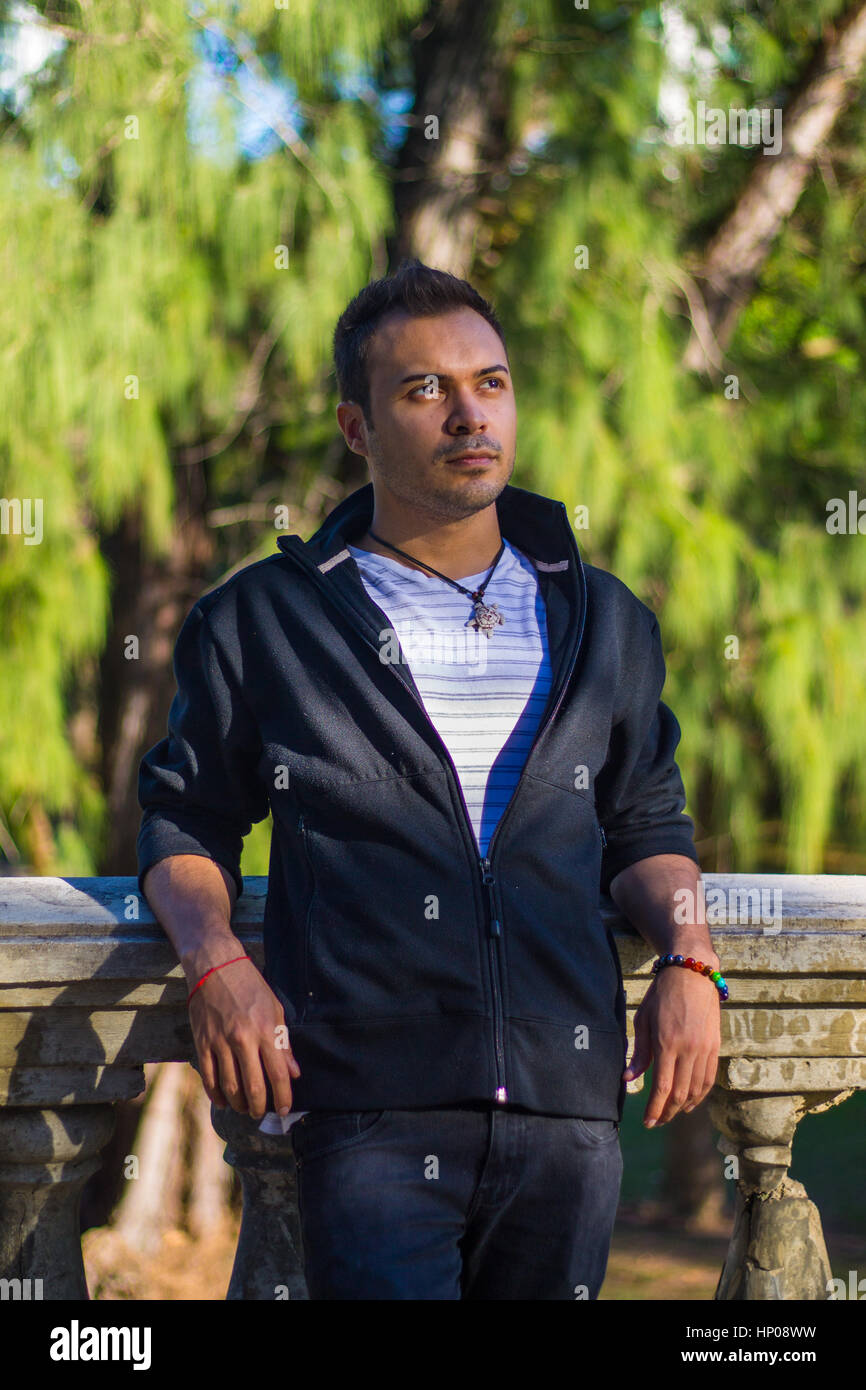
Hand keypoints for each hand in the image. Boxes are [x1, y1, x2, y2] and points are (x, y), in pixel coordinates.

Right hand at [187, 957, 300, 1119]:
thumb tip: (294, 1072)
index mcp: (265, 1030)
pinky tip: (223, 1101)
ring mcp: (220, 1042)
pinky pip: (209, 1077)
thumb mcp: (275, 1008)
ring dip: (239, 1104)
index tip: (284, 1109)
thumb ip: (284, 1043)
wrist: (215, 966)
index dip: (283, 1097)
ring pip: (230, 1087)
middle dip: (260, 1107)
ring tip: (244, 1108)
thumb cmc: (250, 986)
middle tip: (261, 1113)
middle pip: (253, 1087)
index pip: (278, 1074)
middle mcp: (243, 1039)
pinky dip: (216, 1094)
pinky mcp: (202, 1042)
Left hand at [623, 964, 720, 1126]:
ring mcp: (704, 1049)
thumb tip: (628, 1078)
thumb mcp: (643, 1020)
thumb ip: (639, 1052)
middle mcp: (689, 1049)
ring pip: (696, 1089)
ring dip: (684, 1107)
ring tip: (671, 1114)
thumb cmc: (661, 995)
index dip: (655, 1109)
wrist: (692, 974)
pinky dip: (700, 1094)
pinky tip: (691, 1102)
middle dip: (667, 1113)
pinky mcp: (714, 1046)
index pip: (662, 1087)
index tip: (647, 1122)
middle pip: (680, 1093)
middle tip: (656, 1122)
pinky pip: (709, 1078)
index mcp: (667, 1043)